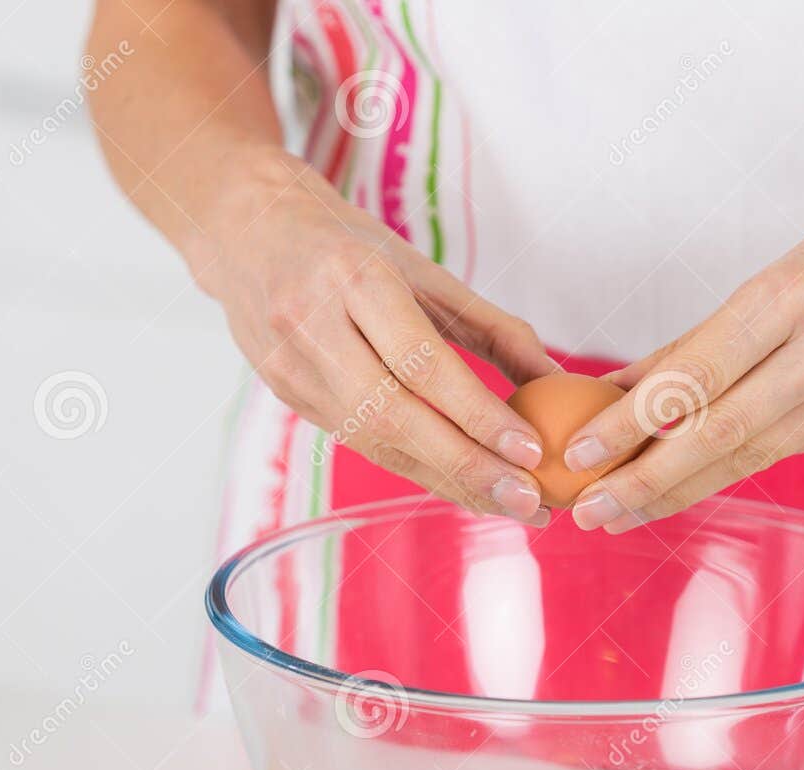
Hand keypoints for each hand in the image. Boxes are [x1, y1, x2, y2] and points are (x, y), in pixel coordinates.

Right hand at [194, 148, 558, 522]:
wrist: (246, 231)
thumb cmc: (348, 245)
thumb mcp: (421, 267)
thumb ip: (489, 324)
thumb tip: (556, 380)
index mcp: (353, 279)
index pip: (420, 361)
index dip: (476, 412)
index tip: (530, 449)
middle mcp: (313, 326)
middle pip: (395, 415)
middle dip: (468, 466)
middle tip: (529, 501)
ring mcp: (291, 368)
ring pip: (376, 442)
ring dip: (448, 481)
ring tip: (509, 503)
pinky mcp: (287, 396)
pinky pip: (361, 444)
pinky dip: (417, 469)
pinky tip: (462, 485)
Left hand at [563, 176, 803, 530]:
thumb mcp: (779, 271)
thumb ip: (701, 340)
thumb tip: (618, 389)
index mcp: (794, 294)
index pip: (697, 374)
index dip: (633, 422)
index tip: (581, 450)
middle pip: (719, 432)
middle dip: (645, 479)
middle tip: (588, 509)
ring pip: (750, 456)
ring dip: (678, 491)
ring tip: (619, 511)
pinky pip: (785, 453)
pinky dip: (728, 472)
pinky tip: (683, 488)